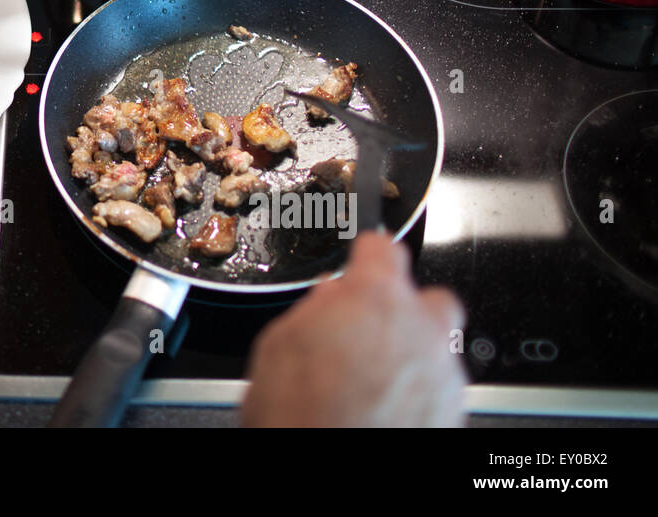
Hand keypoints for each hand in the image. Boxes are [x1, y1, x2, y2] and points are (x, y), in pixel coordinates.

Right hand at [241, 232, 466, 426]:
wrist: (332, 482)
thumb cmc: (300, 417)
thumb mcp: (278, 346)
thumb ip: (314, 310)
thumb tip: (328, 301)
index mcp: (374, 299)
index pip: (383, 248)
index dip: (368, 254)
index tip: (362, 261)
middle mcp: (420, 330)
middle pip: (431, 298)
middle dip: (407, 309)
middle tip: (371, 328)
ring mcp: (443, 376)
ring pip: (438, 349)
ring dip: (411, 356)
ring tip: (370, 382)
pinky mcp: (452, 415)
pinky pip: (440, 391)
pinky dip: (417, 396)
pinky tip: (383, 410)